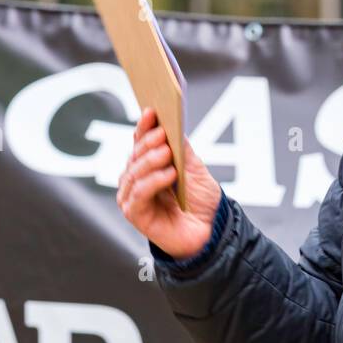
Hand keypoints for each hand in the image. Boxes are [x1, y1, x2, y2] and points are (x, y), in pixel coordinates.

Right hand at [117, 107, 222, 260]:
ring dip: (150, 160)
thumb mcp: (195, 170)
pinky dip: (153, 182)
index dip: (145, 126)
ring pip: (134, 173)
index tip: (152, 110)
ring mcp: (132, 196)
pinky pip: (139, 194)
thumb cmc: (200, 202)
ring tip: (166, 152)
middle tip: (162, 131)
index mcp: (148, 165)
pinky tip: (168, 174)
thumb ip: (182, 150)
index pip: (141, 141)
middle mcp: (136, 179)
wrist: (210, 232)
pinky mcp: (135, 214)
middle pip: (135, 155)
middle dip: (148, 141)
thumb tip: (172, 126)